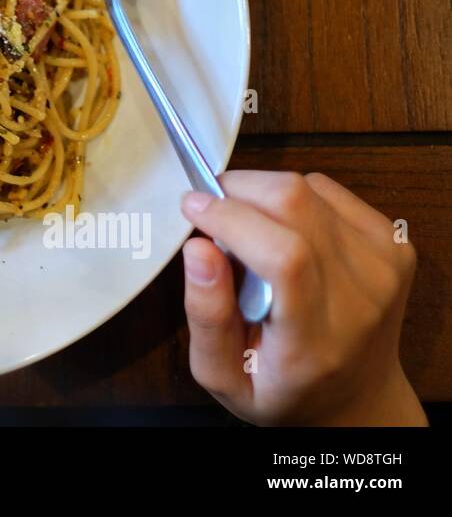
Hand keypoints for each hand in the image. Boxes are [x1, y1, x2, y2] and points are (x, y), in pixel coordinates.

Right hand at [180, 171, 424, 425]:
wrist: (359, 397)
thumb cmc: (284, 388)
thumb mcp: (223, 377)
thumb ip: (206, 317)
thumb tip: (198, 248)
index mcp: (317, 339)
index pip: (283, 255)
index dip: (230, 217)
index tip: (192, 207)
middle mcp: (362, 296)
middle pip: (295, 204)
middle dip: (238, 191)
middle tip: (212, 213)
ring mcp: (384, 264)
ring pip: (307, 187)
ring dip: (262, 193)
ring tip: (248, 228)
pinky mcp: (393, 242)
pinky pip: (327, 189)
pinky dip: (293, 196)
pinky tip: (283, 227)